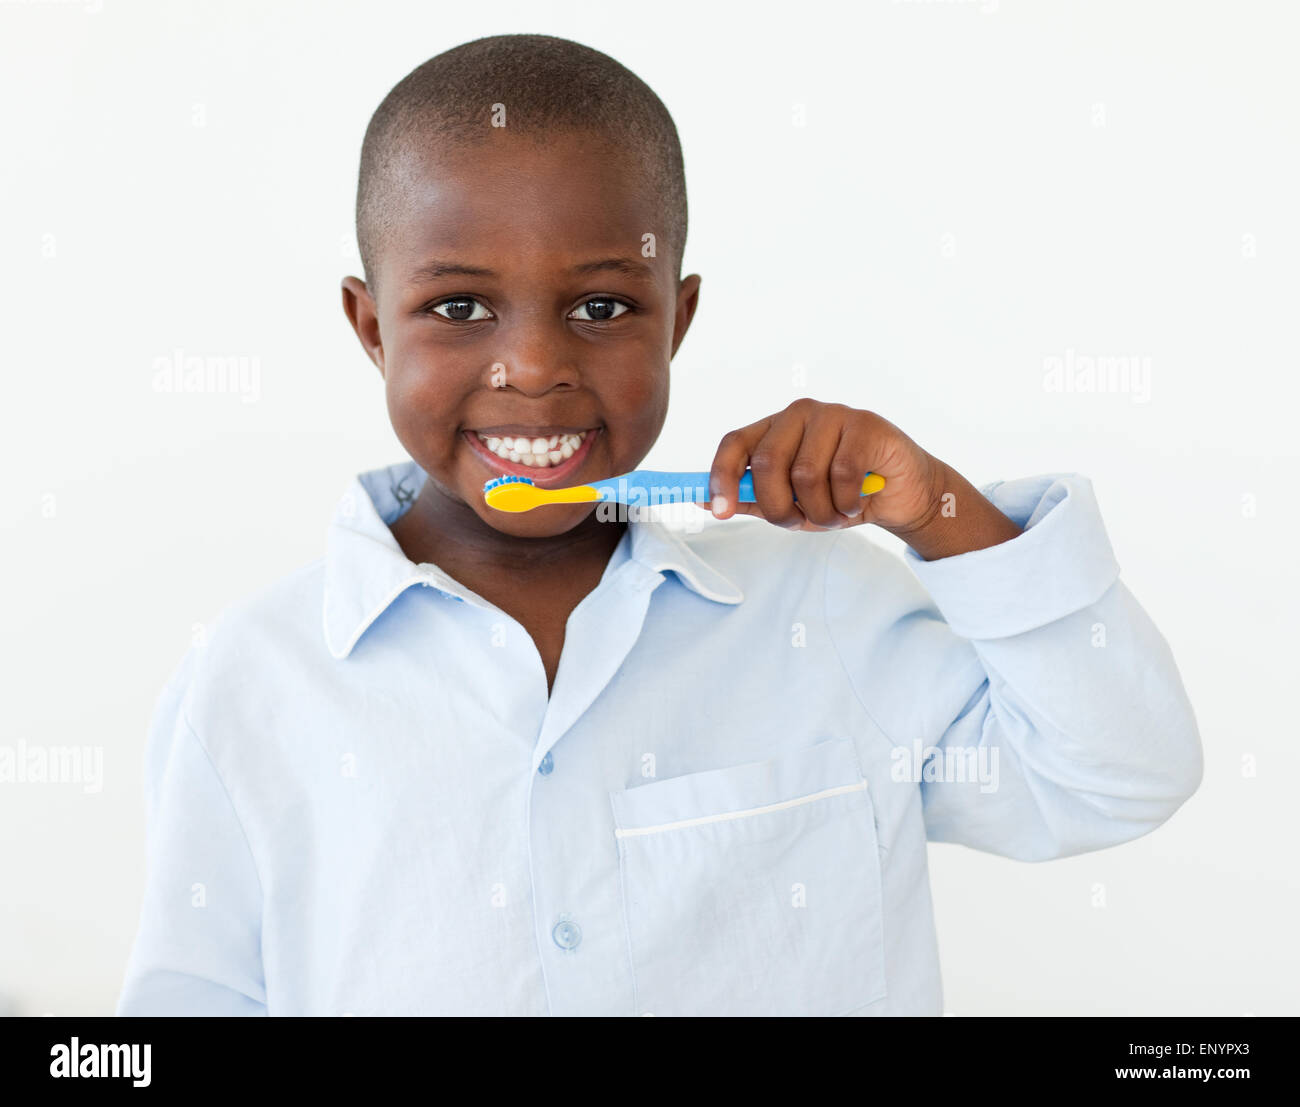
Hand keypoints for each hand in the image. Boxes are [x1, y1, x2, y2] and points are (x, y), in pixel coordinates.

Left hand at [696, 399, 945, 533]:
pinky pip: (842, 474)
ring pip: (805, 474)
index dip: (721, 477)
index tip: (719, 511)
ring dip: (819, 511)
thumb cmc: (841, 496)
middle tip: (797, 523)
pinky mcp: (866, 425)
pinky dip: (845, 503)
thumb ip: (752, 499)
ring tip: (835, 515)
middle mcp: (800, 414)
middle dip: (779, 508)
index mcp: (775, 428)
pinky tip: (856, 504)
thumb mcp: (791, 504)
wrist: (903, 494)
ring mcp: (834, 415)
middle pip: (767, 462)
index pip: (735, 443)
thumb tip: (704, 502)